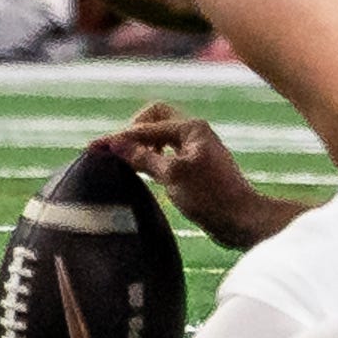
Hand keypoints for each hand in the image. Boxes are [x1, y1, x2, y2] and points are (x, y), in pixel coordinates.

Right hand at [101, 103, 287, 248]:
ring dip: (143, 143)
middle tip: (121, 151)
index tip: (94, 148)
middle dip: (134, 130)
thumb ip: (144, 158)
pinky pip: (167, 150)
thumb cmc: (211, 197)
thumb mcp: (173, 176)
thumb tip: (117, 144)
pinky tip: (146, 173)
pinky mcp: (197, 165)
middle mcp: (194, 132)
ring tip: (130, 162)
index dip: (119, 138)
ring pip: (161, 134)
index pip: (146, 127)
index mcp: (191, 128)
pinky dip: (153, 156)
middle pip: (154, 117)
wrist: (242, 220)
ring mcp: (196, 148)